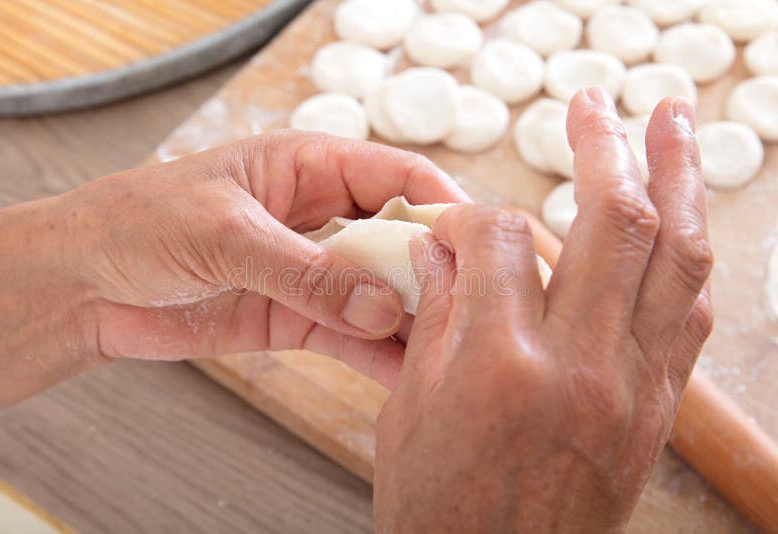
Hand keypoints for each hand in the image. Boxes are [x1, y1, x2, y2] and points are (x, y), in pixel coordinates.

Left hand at [0, 131, 467, 413]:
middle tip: (477, 309)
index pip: (397, 177)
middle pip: (401, 239)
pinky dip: (378, 356)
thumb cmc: (138, 223)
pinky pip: (350, 336)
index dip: (443, 206)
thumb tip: (382, 304)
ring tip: (453, 351)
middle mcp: (320, 217)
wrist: (83, 284)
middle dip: (439, 270)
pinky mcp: (295, 318)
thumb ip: (306, 270)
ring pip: (382, 293)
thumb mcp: (225, 233)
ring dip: (415, 320)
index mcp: (308, 167)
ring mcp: (311, 271)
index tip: (479, 244)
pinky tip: (408, 376)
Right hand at [374, 89, 712, 531]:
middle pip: (608, 221)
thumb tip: (436, 250)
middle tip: (594, 105)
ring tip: (672, 125)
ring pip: (676, 256)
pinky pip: (691, 315)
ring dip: (677, 179)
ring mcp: (630, 387)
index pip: (496, 239)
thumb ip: (433, 313)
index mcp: (497, 363)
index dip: (468, 214)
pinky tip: (681, 226)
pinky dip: (687, 259)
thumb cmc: (442, 508)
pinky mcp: (655, 411)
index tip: (453, 222)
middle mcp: (577, 366)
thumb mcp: (410, 406)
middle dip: (601, 147)